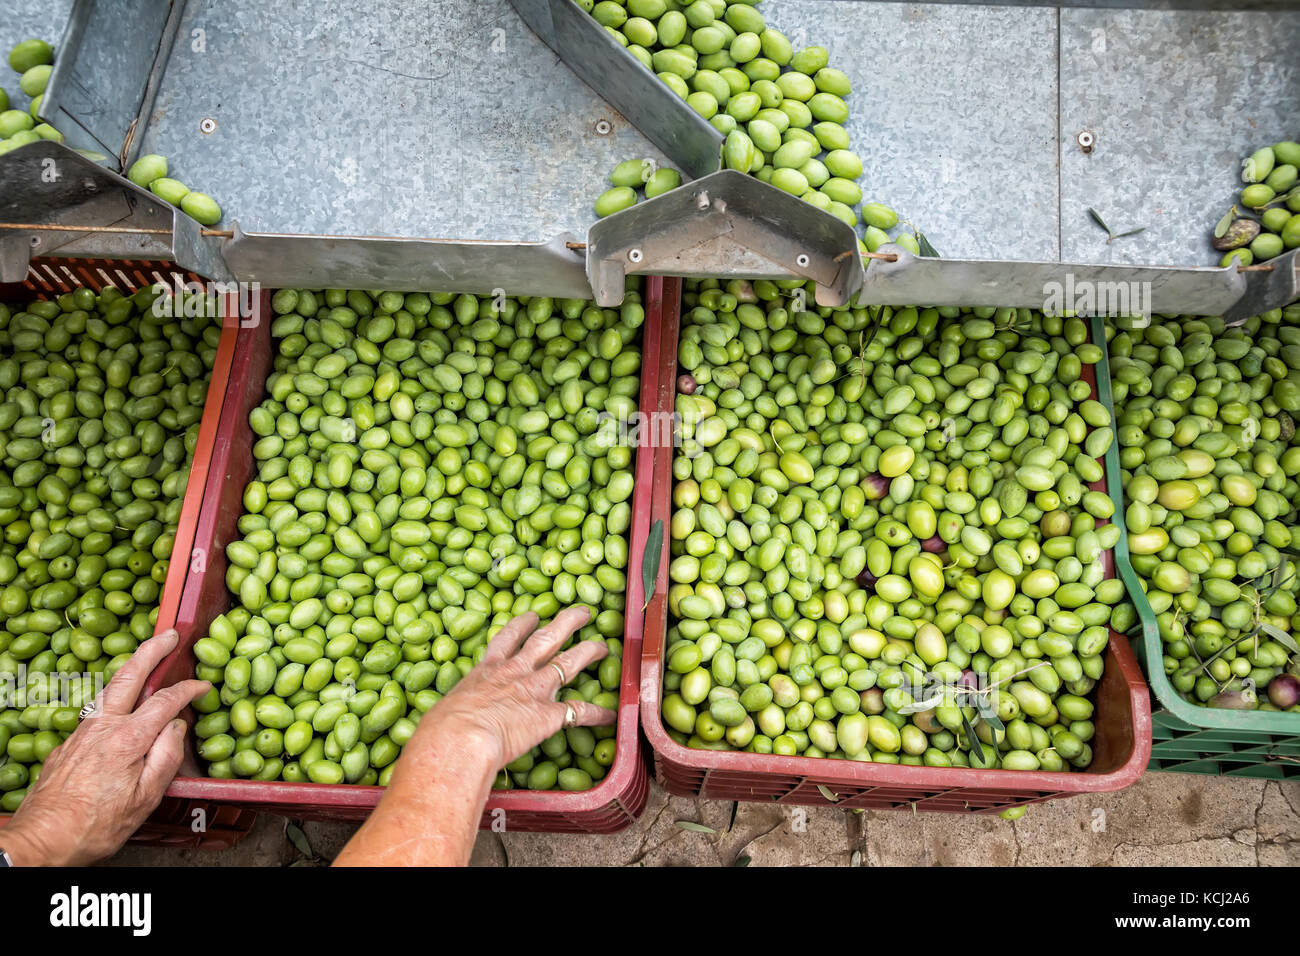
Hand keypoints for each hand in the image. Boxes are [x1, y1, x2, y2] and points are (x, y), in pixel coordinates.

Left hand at [1, 630, 209, 865]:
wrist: (42, 840)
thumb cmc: (96, 825)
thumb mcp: (146, 797)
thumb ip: (166, 756)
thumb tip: (177, 726)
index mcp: (127, 739)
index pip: (165, 701)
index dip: (188, 689)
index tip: (203, 685)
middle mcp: (102, 727)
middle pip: (129, 675)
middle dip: (151, 650)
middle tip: (170, 634)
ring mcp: (81, 733)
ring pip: (108, 691)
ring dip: (130, 670)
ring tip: (146, 661)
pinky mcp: (67, 745)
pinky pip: (96, 713)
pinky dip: (114, 699)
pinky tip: (121, 709)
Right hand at [335, 607, 616, 865]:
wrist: (460, 738)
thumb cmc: (440, 731)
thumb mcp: (442, 715)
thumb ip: (450, 717)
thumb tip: (438, 732)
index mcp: (485, 672)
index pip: (506, 640)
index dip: (522, 626)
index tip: (533, 616)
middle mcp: (514, 674)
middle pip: (545, 639)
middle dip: (564, 623)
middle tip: (580, 613)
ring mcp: (535, 691)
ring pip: (568, 663)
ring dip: (588, 651)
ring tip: (602, 643)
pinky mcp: (551, 715)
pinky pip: (581, 711)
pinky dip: (598, 712)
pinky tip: (611, 713)